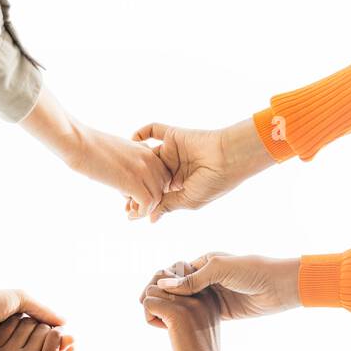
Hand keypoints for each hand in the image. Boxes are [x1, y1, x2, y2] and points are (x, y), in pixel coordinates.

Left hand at [0, 280, 73, 350]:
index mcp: (15, 322)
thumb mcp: (20, 299)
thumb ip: (42, 310)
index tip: (72, 340)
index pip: (42, 332)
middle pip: (40, 345)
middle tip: (72, 347)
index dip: (57, 335)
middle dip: (58, 346)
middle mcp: (11, 338)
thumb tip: (65, 323)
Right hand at [0, 314, 64, 350]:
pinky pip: (55, 337)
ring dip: (51, 336)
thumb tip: (18, 321)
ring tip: (54, 350)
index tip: (32, 338)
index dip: (23, 327)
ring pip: (42, 329)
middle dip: (39, 331)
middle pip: (26, 323)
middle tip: (46, 345)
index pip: (7, 324)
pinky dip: (61, 340)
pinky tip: (63, 349)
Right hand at [21, 86, 167, 217]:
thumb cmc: (91, 149)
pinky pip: (147, 204)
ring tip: (129, 213)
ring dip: (144, 210)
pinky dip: (140, 213)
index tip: (137, 198)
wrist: (78, 143)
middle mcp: (149, 159)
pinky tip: (128, 215)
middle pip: (163, 187)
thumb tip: (129, 189)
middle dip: (150, 201)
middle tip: (132, 208)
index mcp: (146, 151)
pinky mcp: (133, 181)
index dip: (153, 189)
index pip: (163, 175)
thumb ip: (131, 165)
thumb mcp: (118, 153)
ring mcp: (143, 169)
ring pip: (157, 198)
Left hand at [131, 118, 273, 221]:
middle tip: (122, 196)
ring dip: (134, 161)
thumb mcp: (189, 200)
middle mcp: (174, 168)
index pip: (155, 194)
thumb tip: (149, 220)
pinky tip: (131, 142)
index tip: (128, 212)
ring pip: (147, 155)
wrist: (228, 157)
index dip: (142, 202)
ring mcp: (173, 151)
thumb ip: (166, 206)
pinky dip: (141, 133)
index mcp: (179, 186)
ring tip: (123, 170)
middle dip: (135, 185)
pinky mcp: (173, 134)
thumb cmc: (213, 183)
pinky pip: (153, 130)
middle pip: (147, 176)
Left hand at [140, 262, 226, 350]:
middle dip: (155, 295)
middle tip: (162, 316)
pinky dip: (149, 318)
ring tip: (165, 326)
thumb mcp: (197, 319)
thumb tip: (158, 278)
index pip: (175, 270)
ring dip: (151, 308)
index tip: (172, 312)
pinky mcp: (178, 314)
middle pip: (161, 275)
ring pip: (152, 288)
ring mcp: (191, 302)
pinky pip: (147, 303)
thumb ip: (185, 299)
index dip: (165, 290)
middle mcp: (202, 293)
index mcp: (208, 292)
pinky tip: (164, 331)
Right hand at [152, 254, 299, 320]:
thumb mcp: (220, 270)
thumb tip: (162, 285)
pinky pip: (197, 314)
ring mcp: (213, 295)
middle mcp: (207, 278)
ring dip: (172, 309)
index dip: (161, 282)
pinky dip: (185, 318)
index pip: (175, 271)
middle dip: (163, 296)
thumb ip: (192, 279)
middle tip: (147, 306)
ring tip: (158, 318)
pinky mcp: (220, 311)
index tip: (149, 293)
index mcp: (205, 262)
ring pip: (185, 302)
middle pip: (177, 288)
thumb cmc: (253, 271)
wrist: (280, 287)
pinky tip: (174, 326)